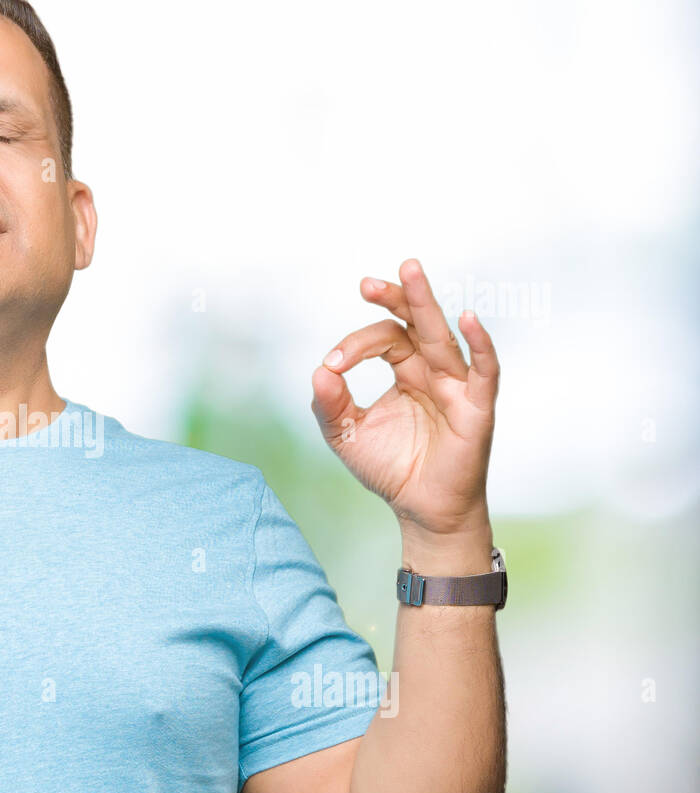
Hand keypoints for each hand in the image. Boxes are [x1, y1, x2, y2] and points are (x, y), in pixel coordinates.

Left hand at [310, 258, 498, 539]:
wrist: (421, 511)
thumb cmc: (390, 469)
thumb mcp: (347, 435)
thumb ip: (330, 404)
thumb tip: (319, 370)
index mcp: (406, 371)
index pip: (384, 340)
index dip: (355, 345)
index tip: (333, 364)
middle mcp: (433, 371)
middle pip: (415, 324)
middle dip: (394, 298)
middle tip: (366, 283)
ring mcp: (458, 386)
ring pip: (442, 336)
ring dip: (425, 303)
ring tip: (409, 269)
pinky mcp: (477, 407)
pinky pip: (484, 370)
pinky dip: (481, 344)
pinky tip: (468, 318)